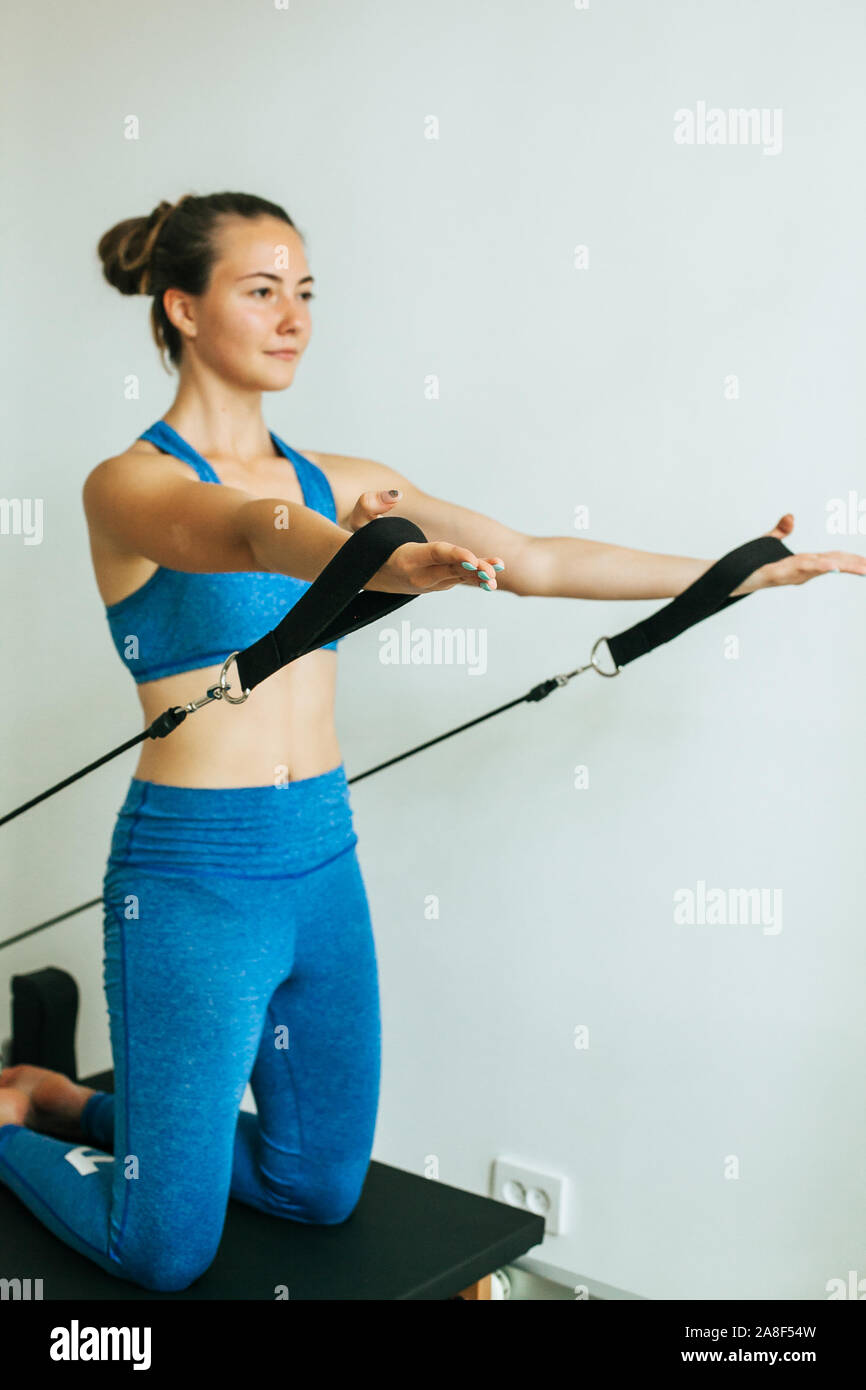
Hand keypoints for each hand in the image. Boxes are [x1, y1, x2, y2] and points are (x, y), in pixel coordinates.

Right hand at [349, 487, 504, 595]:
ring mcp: (429, 583)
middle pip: (451, 572)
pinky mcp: (436, 583)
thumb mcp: (357, 522)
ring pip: (459, 578)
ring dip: (480, 574)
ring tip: (500, 569)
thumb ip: (370, 503)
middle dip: (474, 570)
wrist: (363, 575)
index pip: (433, 555)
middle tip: (493, 570)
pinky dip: (476, 576)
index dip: (454, 556)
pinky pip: (459, 579)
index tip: (471, 559)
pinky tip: (494, 571)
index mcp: (404, 560)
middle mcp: (419, 576)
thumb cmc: (363, 546)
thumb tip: (395, 494)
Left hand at [732, 513, 865, 593]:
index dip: (851, 561)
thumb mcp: (767, 543)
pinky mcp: (774, 574)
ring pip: (819, 568)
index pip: (832, 560)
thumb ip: (780, 530)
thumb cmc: (749, 564)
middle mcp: (797, 571)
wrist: (726, 576)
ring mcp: (787, 574)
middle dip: (854, 566)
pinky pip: (798, 570)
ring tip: (861, 568)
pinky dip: (816, 568)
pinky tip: (829, 567)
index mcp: (801, 564)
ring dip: (840, 567)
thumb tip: (791, 517)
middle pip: (831, 565)